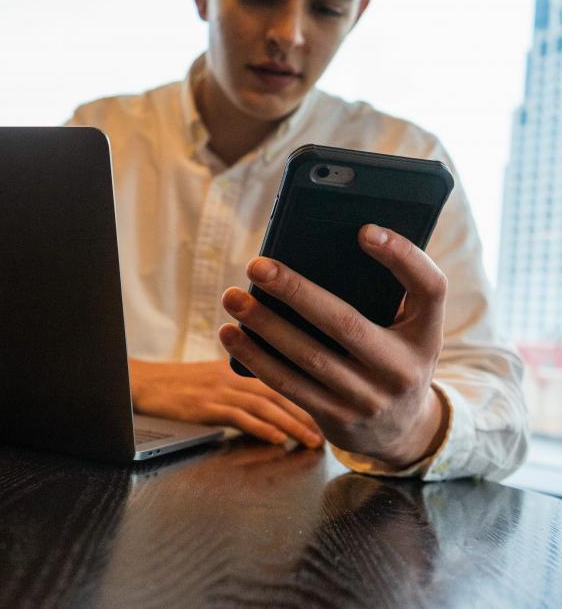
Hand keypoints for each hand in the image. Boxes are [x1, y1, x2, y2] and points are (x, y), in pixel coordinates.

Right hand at [129, 358, 323, 447]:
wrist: (140, 382)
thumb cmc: (176, 383)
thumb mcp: (213, 375)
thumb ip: (242, 382)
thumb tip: (275, 400)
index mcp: (237, 366)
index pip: (282, 374)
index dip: (310, 392)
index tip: (332, 410)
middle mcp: (231, 374)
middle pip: (279, 389)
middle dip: (309, 412)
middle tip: (332, 433)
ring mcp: (217, 390)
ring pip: (264, 404)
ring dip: (293, 423)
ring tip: (313, 440)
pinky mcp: (202, 406)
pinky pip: (237, 416)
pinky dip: (260, 427)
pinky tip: (278, 438)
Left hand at [218, 224, 448, 468]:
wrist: (402, 430)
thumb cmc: (392, 357)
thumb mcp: (405, 331)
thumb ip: (378, 295)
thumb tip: (311, 252)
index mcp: (426, 333)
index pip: (430, 288)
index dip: (403, 256)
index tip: (364, 229)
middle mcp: (404, 368)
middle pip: (346, 323)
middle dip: (296, 291)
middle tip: (257, 265)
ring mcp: (370, 398)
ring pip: (309, 356)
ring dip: (264, 325)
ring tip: (233, 297)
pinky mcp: (338, 419)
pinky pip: (289, 385)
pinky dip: (256, 358)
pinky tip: (231, 334)